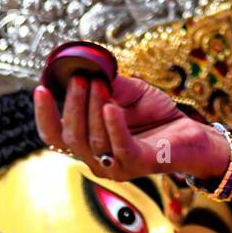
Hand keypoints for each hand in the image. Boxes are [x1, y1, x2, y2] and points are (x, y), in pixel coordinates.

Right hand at [33, 74, 229, 182]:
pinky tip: (111, 106)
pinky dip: (113, 125)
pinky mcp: (139, 165)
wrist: (191, 132)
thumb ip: (108, 84)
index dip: (44, 114)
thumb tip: (88, 66)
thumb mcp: (128, 92)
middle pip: (69, 138)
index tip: (41, 88)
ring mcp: (116, 166)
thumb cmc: (156, 114)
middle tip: (78, 78)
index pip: (54, 136)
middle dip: (71, 105)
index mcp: (87, 144)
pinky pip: (120, 147)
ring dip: (91, 108)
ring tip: (97, 83)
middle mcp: (96, 160)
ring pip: (92, 141)